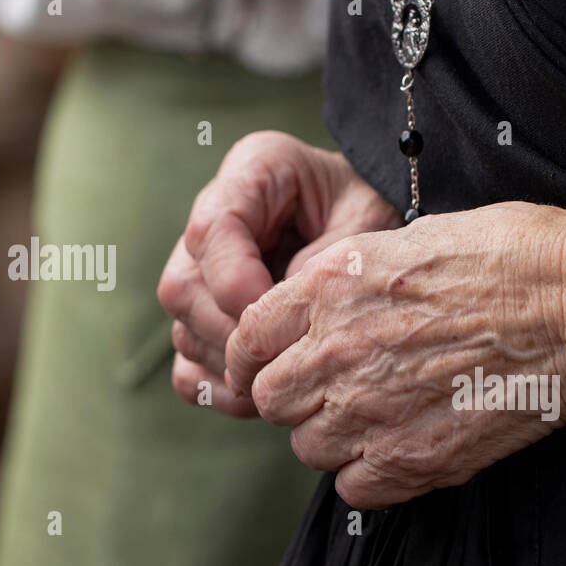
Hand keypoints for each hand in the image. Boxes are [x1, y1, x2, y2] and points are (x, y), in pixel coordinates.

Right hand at [158, 132, 400, 415]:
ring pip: (183, 325)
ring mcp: (204, 267)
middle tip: (285, 360)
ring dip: (228, 363)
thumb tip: (281, 319)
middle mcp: (217, 217)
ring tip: (282, 378)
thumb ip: (325, 264)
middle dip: (232, 332)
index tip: (278, 317)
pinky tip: (256, 394)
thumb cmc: (379, 211)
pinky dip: (214, 384)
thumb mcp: (369, 221)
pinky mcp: (209, 311)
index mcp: (254, 171)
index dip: (235, 282)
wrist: (382, 226)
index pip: (211, 230)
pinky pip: (186, 360)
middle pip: (184, 285)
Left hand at [224, 202, 565, 507]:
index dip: (254, 358)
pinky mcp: (411, 460)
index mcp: (329, 288)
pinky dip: (371, 475)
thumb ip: (344, 282)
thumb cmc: (507, 259)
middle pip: (270, 400)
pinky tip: (403, 447)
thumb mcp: (406, 242)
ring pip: (309, 448)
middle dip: (295, 397)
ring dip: (334, 437)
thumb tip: (316, 311)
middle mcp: (336, 352)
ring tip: (382, 415)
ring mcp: (371, 411)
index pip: (246, 339)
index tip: (270, 366)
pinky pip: (354, 489)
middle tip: (336, 389)